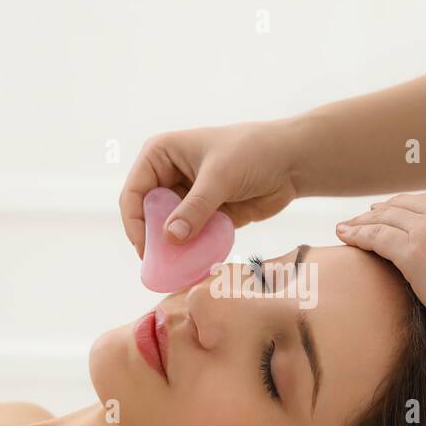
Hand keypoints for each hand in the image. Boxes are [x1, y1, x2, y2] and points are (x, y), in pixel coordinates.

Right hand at [119, 120, 303, 257]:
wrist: (292, 161)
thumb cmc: (253, 152)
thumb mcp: (220, 177)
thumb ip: (195, 208)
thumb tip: (170, 239)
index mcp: (161, 155)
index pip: (134, 192)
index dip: (134, 223)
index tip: (146, 250)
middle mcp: (168, 176)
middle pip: (147, 215)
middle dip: (153, 241)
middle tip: (160, 269)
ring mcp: (187, 198)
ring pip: (168, 231)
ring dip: (173, 251)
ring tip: (176, 274)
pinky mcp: (205, 216)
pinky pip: (191, 239)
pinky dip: (192, 253)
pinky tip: (194, 269)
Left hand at [335, 193, 425, 356]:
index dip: (404, 207)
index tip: (389, 214)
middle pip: (402, 205)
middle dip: (379, 212)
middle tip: (360, 219)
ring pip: (384, 218)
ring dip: (362, 221)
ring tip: (346, 227)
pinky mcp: (414, 253)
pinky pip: (376, 237)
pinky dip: (356, 234)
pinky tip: (344, 235)